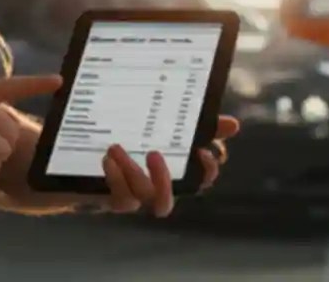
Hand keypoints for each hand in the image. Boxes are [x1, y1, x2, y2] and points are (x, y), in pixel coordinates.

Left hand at [101, 115, 240, 217]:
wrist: (95, 158)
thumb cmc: (141, 141)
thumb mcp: (168, 127)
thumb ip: (201, 126)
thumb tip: (234, 125)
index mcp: (176, 173)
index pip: (202, 180)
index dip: (207, 170)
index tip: (203, 150)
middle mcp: (155, 190)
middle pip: (165, 202)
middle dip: (162, 180)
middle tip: (155, 153)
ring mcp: (134, 197)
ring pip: (139, 198)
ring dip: (129, 172)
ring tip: (116, 148)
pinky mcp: (113, 198)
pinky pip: (118, 198)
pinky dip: (114, 178)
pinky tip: (108, 158)